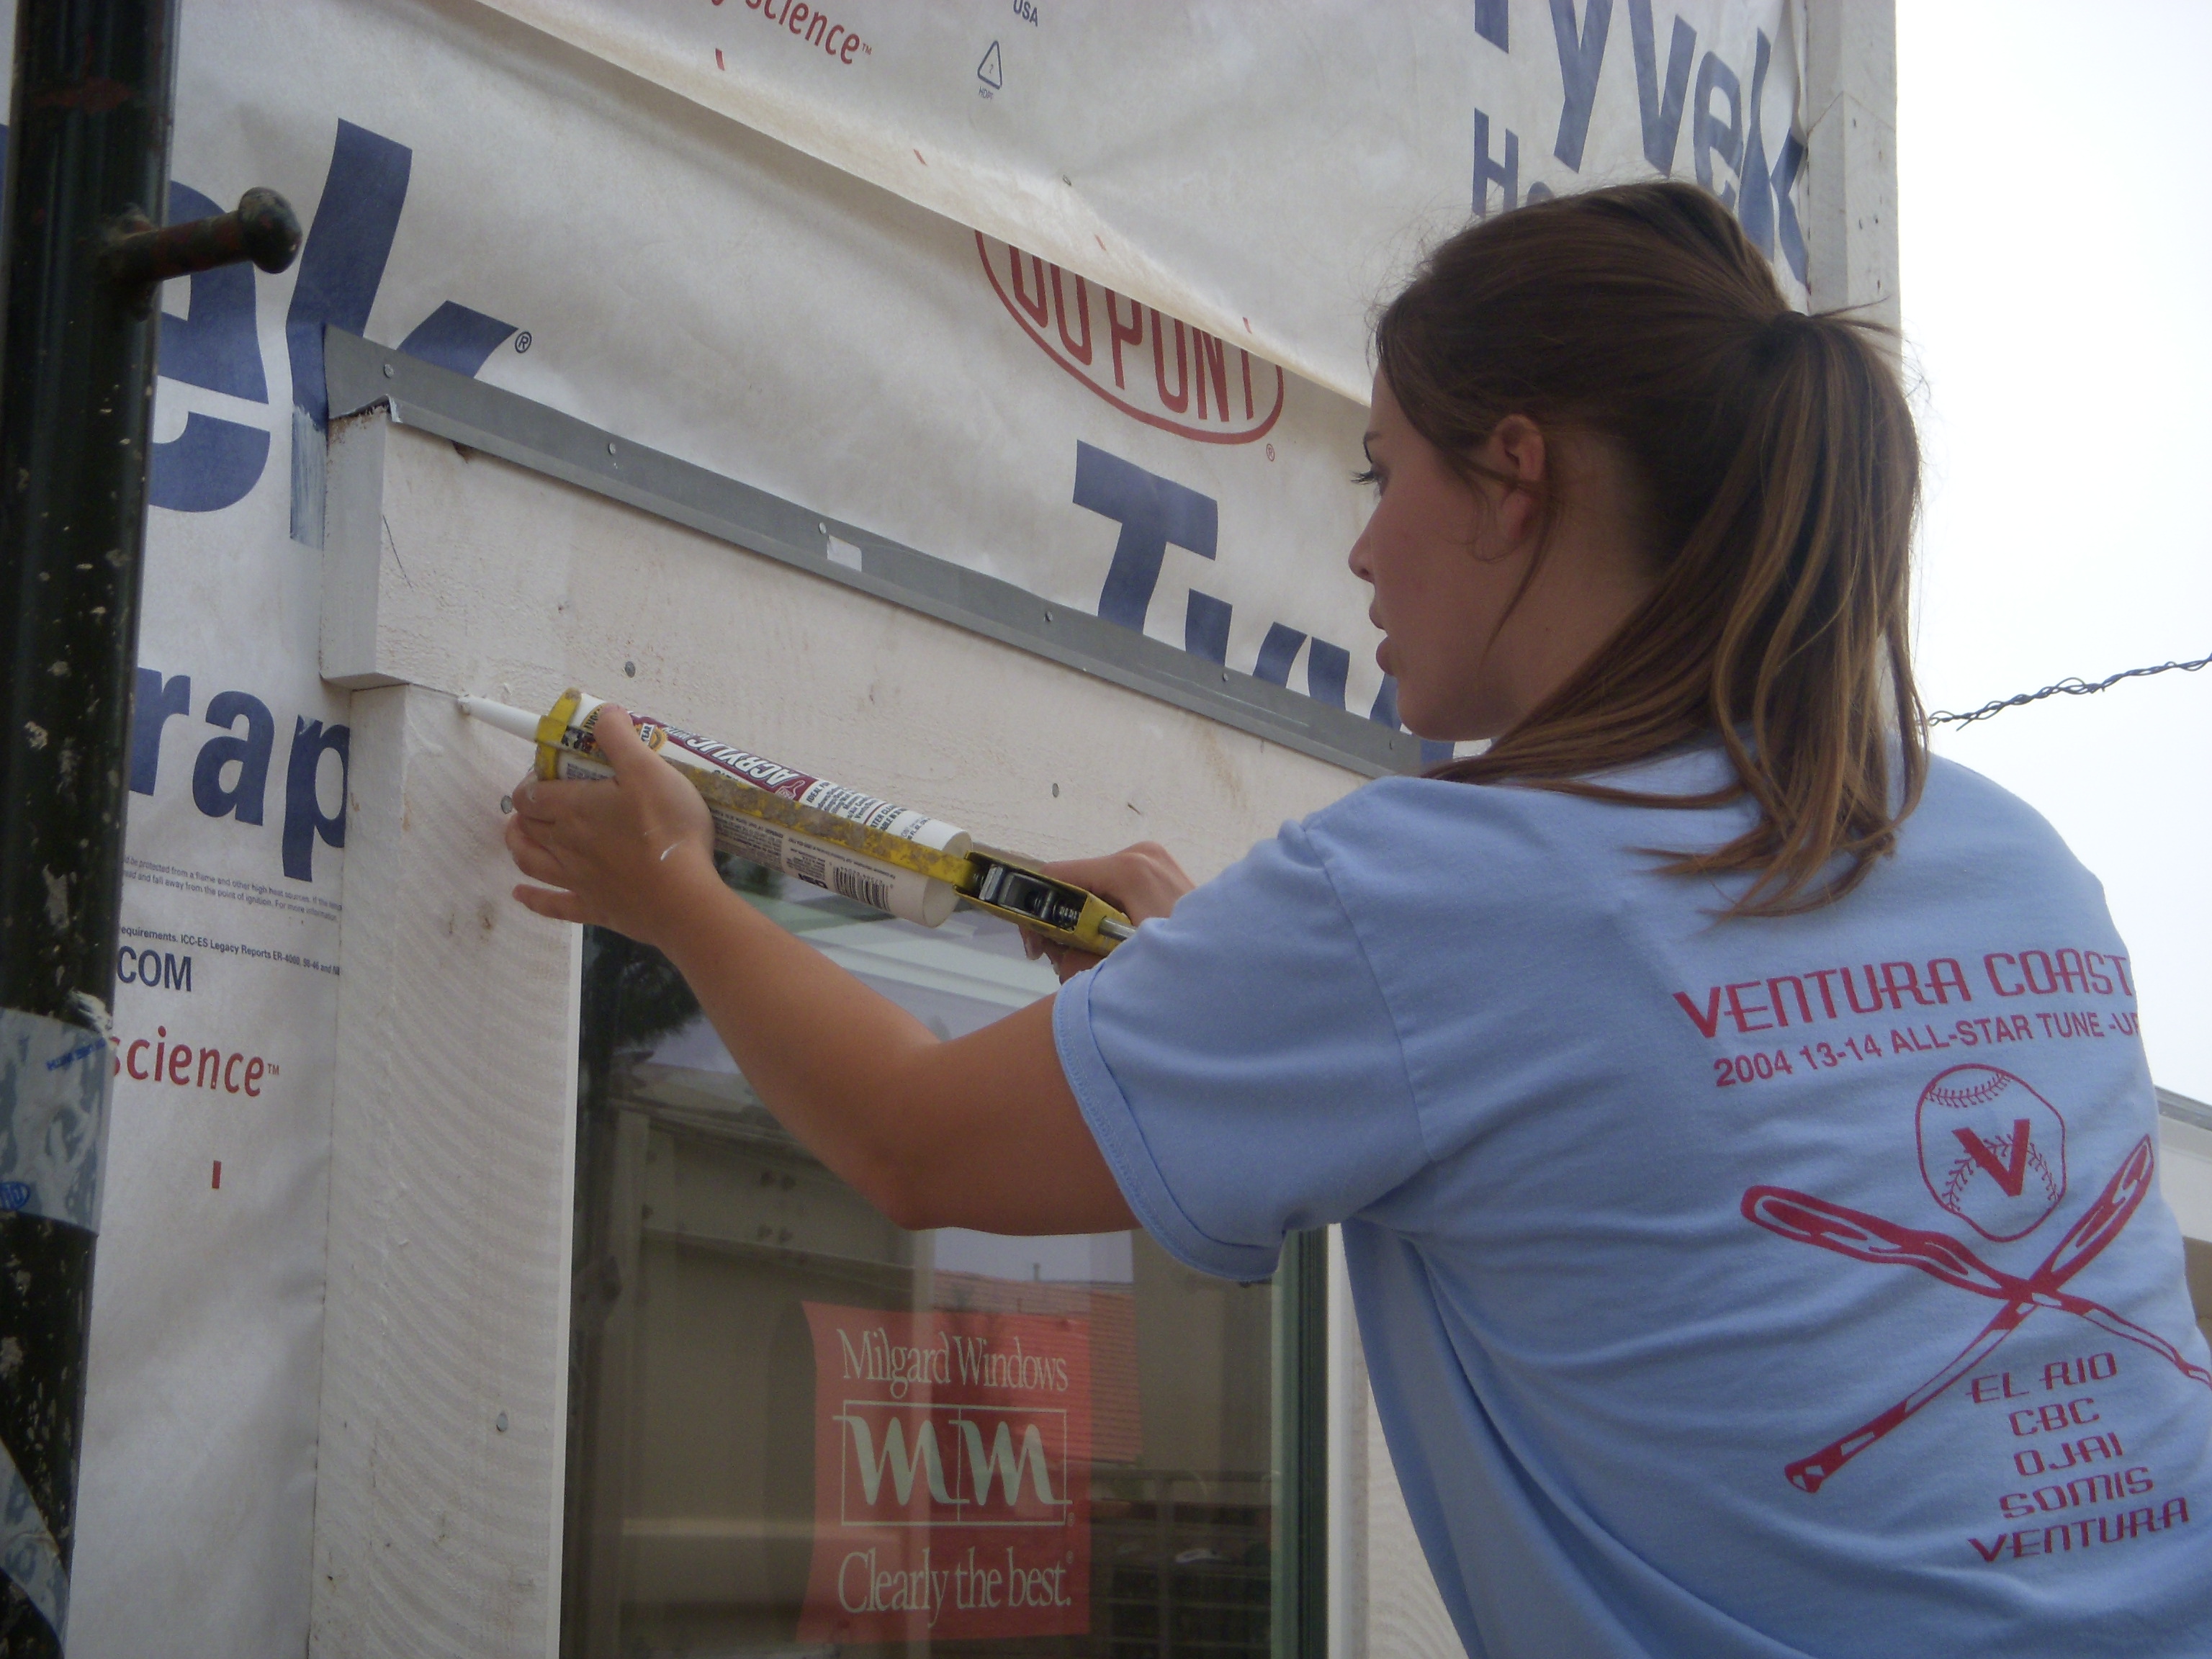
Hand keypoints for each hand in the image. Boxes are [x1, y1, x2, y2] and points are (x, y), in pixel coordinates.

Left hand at [503, 704, 719, 946]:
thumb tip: (603, 713)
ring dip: (518, 845)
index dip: (531, 781)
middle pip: (528, 824)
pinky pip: (552, 905)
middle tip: (538, 800)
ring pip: (530, 861)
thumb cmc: (667, 828)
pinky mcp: (592, 908)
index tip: (547, 774)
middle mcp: (564, 844)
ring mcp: (576, 879)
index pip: (532, 792)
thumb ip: (621, 737)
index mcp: (573, 808)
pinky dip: (532, 899)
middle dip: (525, 809)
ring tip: (517, 834)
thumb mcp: (649, 769)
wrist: (683, 898)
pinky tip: (520, 895)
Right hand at [1021, 841, 1194, 982]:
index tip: (1035, 945)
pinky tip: (1113, 945)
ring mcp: (1154, 859)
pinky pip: (1117, 890)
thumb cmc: (1189, 964)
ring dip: (1083, 922)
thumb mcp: (1121, 968)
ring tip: (1091, 957)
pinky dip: (1106, 916)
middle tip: (1059, 958)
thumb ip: (1076, 962)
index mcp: (1129, 868)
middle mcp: (1140, 854)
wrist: (1242, 959)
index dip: (1036, 911)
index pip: (1057, 875)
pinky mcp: (1162, 871)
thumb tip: (1051, 954)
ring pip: (1095, 888)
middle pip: (1075, 882)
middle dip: (1060, 922)